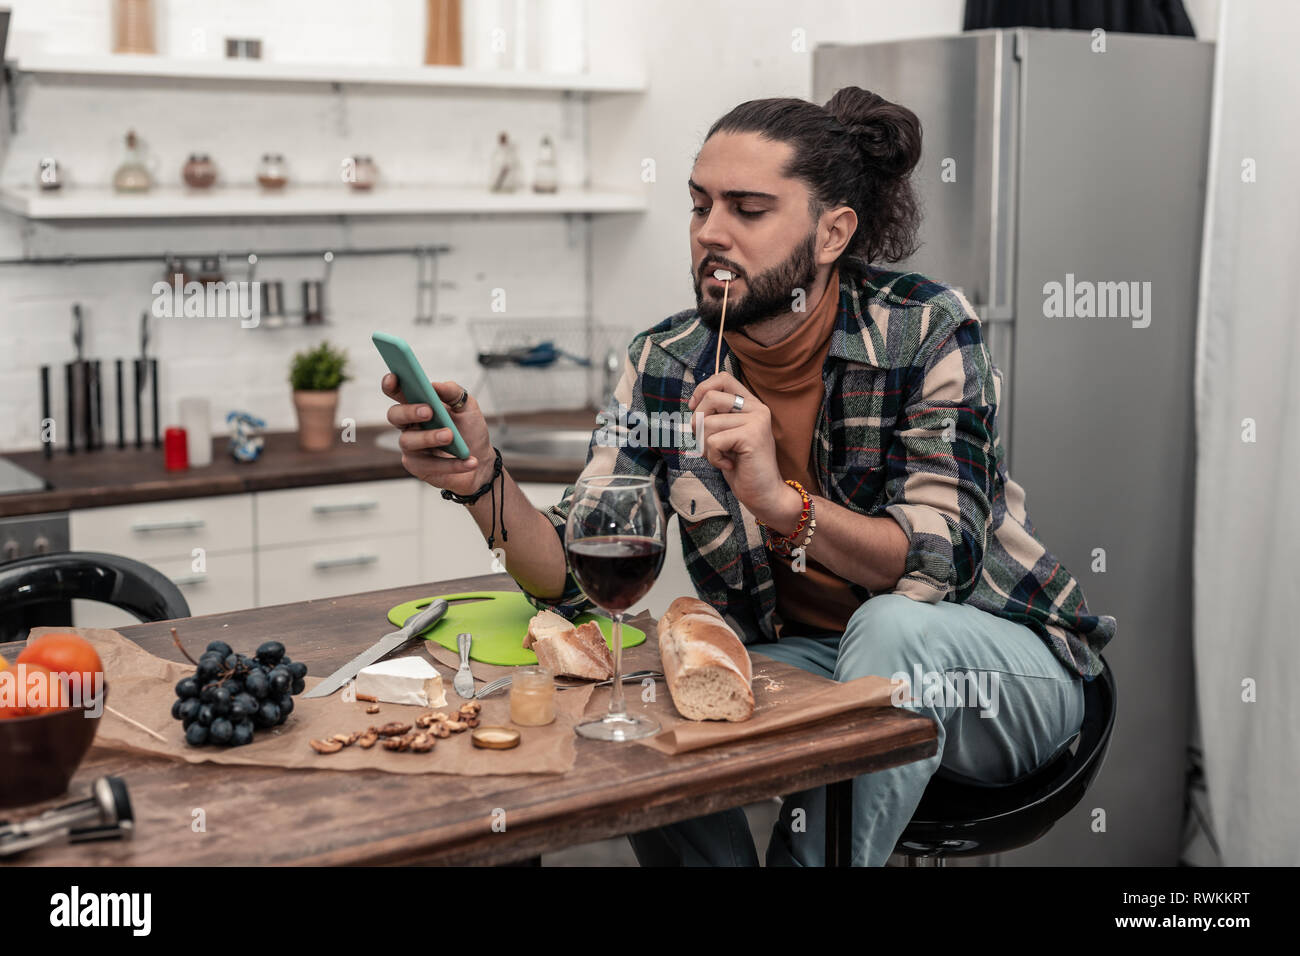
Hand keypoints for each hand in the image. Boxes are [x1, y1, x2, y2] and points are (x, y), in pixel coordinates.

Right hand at [382, 374, 494, 494]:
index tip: (393, 377)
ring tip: (450, 436)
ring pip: (408, 441)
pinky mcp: (418, 467)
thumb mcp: (467, 406)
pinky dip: (451, 463)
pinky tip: (468, 460)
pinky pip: (429, 465)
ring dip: (430, 437)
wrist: (482, 460)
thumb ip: (452, 392)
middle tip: (429, 411)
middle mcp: (410, 425)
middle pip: (395, 415)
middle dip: (409, 411)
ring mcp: (412, 447)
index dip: (391, 384)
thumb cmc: (470, 431)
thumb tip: (434, 386)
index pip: (397, 392)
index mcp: (418, 405)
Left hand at [687, 371, 788, 522]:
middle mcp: (757, 408)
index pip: (722, 378)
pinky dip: (713, 458)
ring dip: (706, 446)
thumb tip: (692, 405)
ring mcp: (757, 420)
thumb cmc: (742, 466)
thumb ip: (716, 416)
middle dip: (698, 423)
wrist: (763, 493)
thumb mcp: (726, 435)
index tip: (694, 408)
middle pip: (710, 398)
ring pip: (708, 423)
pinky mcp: (752, 436)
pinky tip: (728, 464)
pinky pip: (713, 441)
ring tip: (722, 456)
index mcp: (751, 404)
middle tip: (708, 443)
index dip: (702, 390)